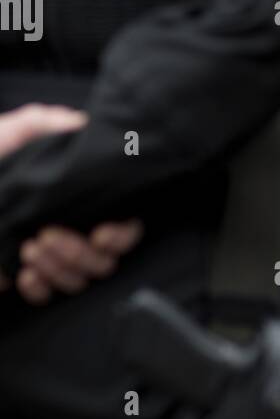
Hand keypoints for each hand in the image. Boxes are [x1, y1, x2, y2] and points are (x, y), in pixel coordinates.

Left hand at [0, 104, 142, 301]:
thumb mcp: (14, 132)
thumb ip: (48, 123)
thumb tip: (81, 123)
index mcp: (81, 197)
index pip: (124, 225)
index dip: (121, 235)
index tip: (100, 233)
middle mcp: (75, 228)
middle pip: (104, 261)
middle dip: (79, 253)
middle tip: (48, 236)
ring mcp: (52, 256)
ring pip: (79, 280)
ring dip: (57, 268)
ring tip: (30, 248)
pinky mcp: (27, 276)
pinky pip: (47, 295)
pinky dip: (38, 287)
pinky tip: (23, 272)